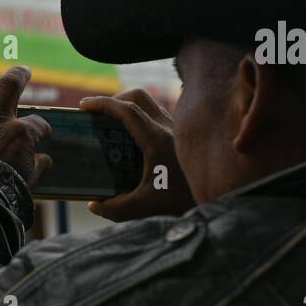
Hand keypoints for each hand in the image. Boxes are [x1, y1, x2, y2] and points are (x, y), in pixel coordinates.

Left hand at [0, 41, 52, 183]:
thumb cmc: (1, 194)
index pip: (37, 125)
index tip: (43, 135)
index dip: (42, 130)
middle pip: (8, 87)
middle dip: (18, 75)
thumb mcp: (28, 181)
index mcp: (19, 134)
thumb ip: (36, 167)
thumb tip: (45, 161)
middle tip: (22, 70)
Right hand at [78, 90, 194, 221]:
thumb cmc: (186, 200)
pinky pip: (156, 114)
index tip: (84, 106)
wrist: (221, 197)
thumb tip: (94, 205)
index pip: (127, 110)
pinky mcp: (179, 133)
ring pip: (148, 103)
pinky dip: (140, 118)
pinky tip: (133, 139)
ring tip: (112, 125)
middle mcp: (168, 127)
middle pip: (137, 96)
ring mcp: (176, 127)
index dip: (103, 104)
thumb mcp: (147, 206)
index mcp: (157, 139)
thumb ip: (117, 209)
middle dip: (113, 100)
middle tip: (98, 115)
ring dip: (127, 107)